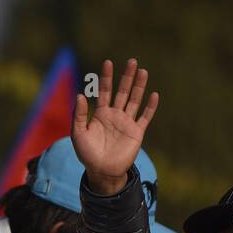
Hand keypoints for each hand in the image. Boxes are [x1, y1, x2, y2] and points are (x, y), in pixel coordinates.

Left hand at [72, 58, 158, 195]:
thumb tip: (80, 95)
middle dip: (126, 76)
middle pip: (122, 91)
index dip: (106, 77)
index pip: (104, 91)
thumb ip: (79, 115)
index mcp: (101, 113)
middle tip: (132, 61)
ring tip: (143, 71)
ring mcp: (127, 122)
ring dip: (139, 86)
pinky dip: (150, 107)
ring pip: (134, 100)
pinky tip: (154, 95)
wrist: (102, 171)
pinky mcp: (137, 132)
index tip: (108, 62)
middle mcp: (115, 115)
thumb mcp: (78, 133)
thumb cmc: (87, 153)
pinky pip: (145, 117)